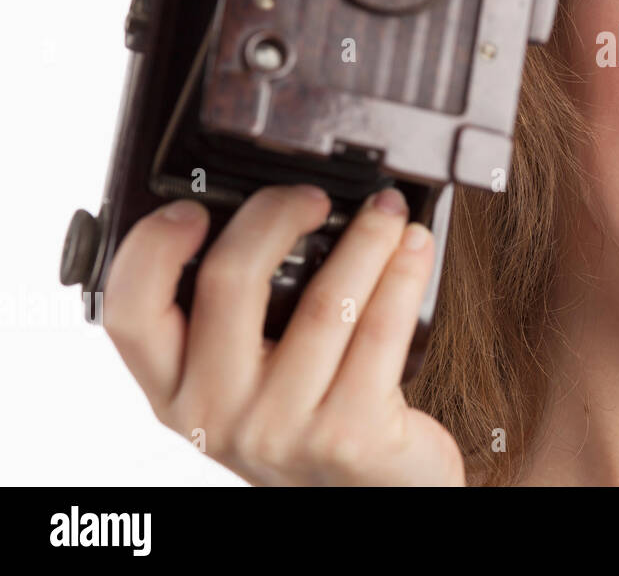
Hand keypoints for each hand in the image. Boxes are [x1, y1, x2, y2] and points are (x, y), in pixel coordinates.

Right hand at [103, 184, 465, 485]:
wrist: (367, 496)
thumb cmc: (307, 421)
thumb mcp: (244, 381)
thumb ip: (234, 318)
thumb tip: (265, 209)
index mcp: (174, 392)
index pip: (130, 313)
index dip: (154, 248)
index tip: (194, 208)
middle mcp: (215, 415)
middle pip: (229, 284)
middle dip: (278, 214)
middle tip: (313, 196)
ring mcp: (282, 428)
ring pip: (325, 302)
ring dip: (365, 238)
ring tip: (387, 209)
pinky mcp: (350, 435)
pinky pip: (381, 331)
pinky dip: (403, 274)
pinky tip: (414, 247)